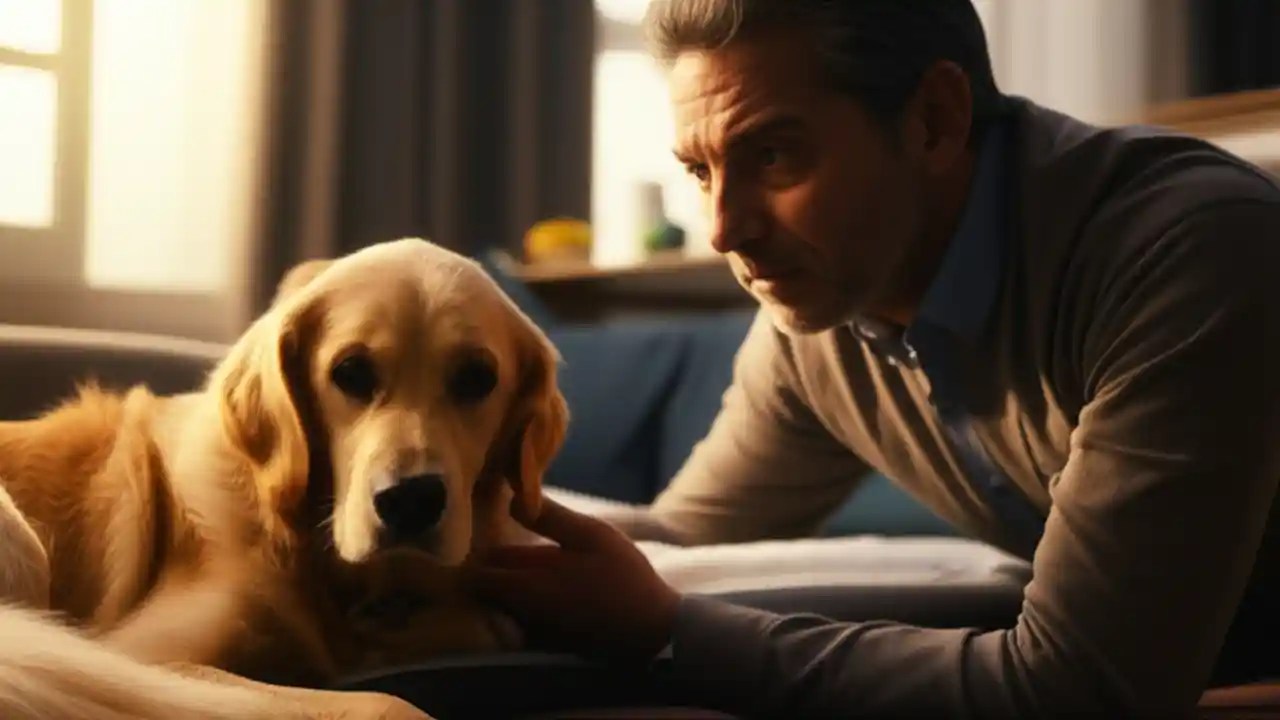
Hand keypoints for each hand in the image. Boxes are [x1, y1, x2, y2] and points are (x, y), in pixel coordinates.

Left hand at [462, 497, 679, 664]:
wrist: (651, 630)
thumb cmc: (622, 577)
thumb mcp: (591, 535)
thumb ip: (549, 518)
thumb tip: (510, 501)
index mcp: (525, 585)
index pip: (474, 575)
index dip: (472, 554)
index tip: (480, 535)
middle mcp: (520, 611)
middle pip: (485, 590)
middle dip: (485, 568)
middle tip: (497, 545)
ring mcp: (533, 629)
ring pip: (501, 603)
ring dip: (502, 585)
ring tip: (516, 562)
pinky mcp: (548, 640)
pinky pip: (520, 617)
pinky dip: (521, 602)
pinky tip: (542, 588)